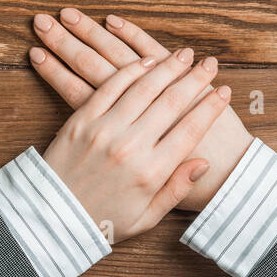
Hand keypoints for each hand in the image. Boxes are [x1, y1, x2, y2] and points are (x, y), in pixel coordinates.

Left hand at [37, 47, 230, 243]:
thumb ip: (176, 190)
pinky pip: (110, 86)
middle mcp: (130, 147)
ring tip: (184, 55)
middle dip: (195, 79)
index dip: (211, 108)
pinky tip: (147, 60)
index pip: (191, 130)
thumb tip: (204, 164)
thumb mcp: (146, 218)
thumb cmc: (103, 221)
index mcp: (151, 173)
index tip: (225, 91)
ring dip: (167, 67)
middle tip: (209, 63)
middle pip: (172, 103)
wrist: (52, 219)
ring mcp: (104, 130)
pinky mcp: (81, 119)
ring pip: (143, 88)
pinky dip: (131, 70)